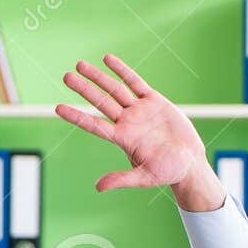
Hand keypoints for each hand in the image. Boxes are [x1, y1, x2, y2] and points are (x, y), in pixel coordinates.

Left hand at [55, 53, 224, 205]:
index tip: (58, 108)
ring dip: (98, 77)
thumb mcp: (143, 178)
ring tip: (79, 65)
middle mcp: (127, 122)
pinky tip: (108, 60)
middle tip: (66, 77)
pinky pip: (135, 82)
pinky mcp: (153, 101)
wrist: (189, 162)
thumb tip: (98, 187)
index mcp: (122, 139)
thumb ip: (121, 179)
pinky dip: (122, 71)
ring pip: (114, 89)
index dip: (76, 116)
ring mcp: (139, 110)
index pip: (94, 125)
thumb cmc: (167, 173)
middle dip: (84, 89)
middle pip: (100, 102)